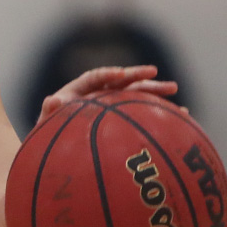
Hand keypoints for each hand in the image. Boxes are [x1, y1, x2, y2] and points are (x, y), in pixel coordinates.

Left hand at [37, 65, 179, 125]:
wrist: (55, 153)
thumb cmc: (48, 138)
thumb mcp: (45, 126)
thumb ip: (48, 112)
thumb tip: (53, 100)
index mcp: (79, 91)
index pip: (95, 77)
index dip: (108, 74)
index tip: (120, 75)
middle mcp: (99, 94)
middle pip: (121, 82)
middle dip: (138, 76)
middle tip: (155, 73)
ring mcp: (113, 107)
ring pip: (136, 95)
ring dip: (154, 91)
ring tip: (174, 89)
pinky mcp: (124, 120)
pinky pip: (144, 114)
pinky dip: (160, 113)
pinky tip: (181, 114)